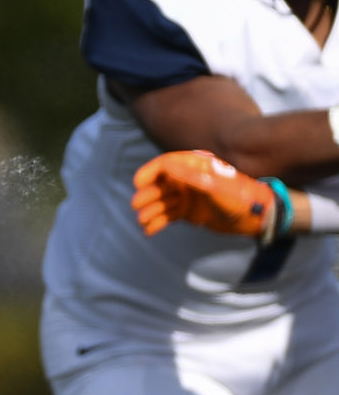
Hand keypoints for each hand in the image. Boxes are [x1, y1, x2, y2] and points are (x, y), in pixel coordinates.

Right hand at [131, 150, 278, 238]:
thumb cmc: (239, 198)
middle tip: (137, 207)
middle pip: (159, 184)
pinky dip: (157, 222)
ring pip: (161, 201)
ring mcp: (187, 195)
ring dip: (150, 211)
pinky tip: (150, 230)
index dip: (149, 173)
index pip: (164, 164)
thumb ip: (191, 176)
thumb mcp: (215, 186)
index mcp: (195, 166)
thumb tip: (165, 166)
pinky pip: (167, 215)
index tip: (138, 184)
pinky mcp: (187, 211)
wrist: (256, 217)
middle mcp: (188, 179)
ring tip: (143, 222)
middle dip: (147, 195)